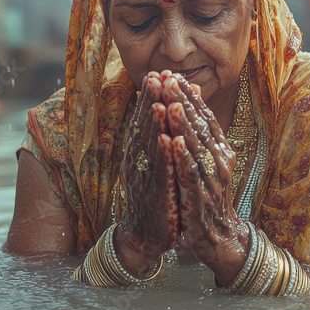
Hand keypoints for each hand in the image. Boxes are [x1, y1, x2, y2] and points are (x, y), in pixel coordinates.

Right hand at [114, 72, 179, 276]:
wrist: (146, 235)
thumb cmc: (156, 194)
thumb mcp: (156, 162)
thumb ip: (159, 135)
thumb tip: (170, 102)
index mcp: (139, 153)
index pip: (144, 120)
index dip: (150, 97)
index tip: (158, 73)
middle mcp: (138, 163)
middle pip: (144, 127)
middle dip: (151, 101)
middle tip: (156, 77)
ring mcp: (145, 179)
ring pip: (150, 147)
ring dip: (155, 123)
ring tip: (161, 101)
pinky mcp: (155, 197)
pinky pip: (160, 173)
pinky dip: (163, 156)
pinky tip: (167, 140)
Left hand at [163, 74, 250, 285]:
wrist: (217, 235)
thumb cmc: (208, 193)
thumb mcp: (207, 160)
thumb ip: (201, 131)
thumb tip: (193, 95)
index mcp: (219, 150)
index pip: (205, 117)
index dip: (189, 97)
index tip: (173, 76)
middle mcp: (219, 161)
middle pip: (201, 127)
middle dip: (183, 103)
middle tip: (168, 81)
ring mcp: (212, 180)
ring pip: (196, 148)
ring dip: (183, 125)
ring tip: (169, 104)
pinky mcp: (201, 198)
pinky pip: (191, 174)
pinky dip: (183, 157)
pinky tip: (173, 142)